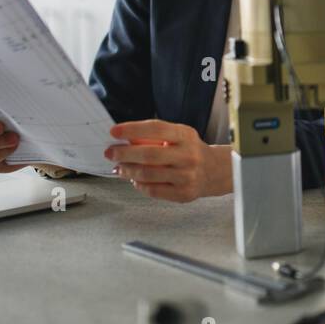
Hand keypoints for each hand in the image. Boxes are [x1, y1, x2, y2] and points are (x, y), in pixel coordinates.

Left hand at [106, 120, 232, 202]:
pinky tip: (135, 180)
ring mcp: (186, 176)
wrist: (214, 171)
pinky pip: (153, 190)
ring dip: (128, 171)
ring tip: (120, 168)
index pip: (156, 129)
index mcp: (186, 136)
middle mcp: (188, 156)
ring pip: (148, 175)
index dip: (133, 129)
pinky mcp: (183, 193)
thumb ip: (155, 136)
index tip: (114, 131)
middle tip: (110, 153)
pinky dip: (139, 185)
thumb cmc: (189, 150)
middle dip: (124, 154)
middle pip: (149, 154)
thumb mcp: (178, 135)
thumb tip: (124, 140)